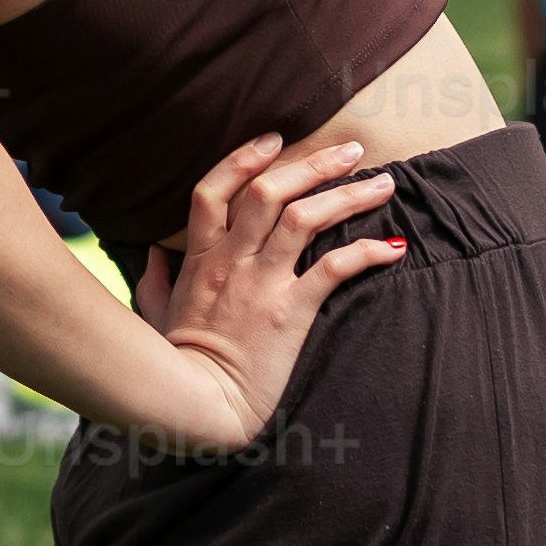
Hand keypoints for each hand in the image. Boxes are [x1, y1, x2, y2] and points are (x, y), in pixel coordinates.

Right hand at [131, 120, 403, 454]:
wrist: (198, 405)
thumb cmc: (177, 363)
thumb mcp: (155, 314)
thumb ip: (154, 279)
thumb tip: (154, 254)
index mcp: (200, 258)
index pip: (214, 190)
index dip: (244, 158)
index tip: (276, 140)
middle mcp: (232, 261)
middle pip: (269, 191)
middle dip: (314, 164)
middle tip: (351, 150)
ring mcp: (261, 284)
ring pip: (304, 218)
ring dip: (348, 195)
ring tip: (383, 183)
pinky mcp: (290, 311)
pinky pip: (334, 269)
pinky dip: (366, 252)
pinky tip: (392, 247)